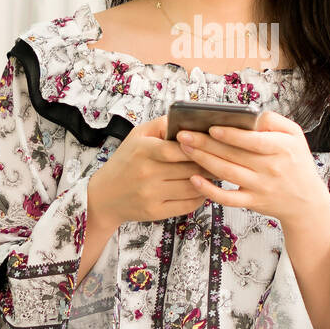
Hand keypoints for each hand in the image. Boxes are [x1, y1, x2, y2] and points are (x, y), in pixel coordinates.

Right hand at [88, 115, 207, 226]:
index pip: (176, 149)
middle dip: (210, 164)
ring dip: (209, 181)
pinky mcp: (155, 212)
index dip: (198, 147)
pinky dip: (200, 196)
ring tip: (218, 172)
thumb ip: (162, 124)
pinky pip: (187, 205)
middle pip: (189, 169)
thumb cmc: (126, 161)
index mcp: (142, 151)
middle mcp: (146, 173)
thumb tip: (188, 117)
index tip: (212, 144)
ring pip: (192, 187)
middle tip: (225, 159)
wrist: (104, 196)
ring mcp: (151, 194)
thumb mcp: (137, 135)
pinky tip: (204, 188)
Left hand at [174, 109, 329, 226]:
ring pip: (227, 173)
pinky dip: (209, 190)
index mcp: (282, 147)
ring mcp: (261, 187)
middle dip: (205, 144)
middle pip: (233, 155)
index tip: (210, 127)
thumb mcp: (294, 136)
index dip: (231, 135)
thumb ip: (273, 121)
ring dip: (202, 160)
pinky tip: (194, 179)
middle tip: (183, 134)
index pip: (253, 141)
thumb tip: (248, 113)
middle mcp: (271, 168)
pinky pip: (228, 198)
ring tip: (184, 148)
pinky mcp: (253, 202)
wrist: (306, 201)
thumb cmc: (296, 161)